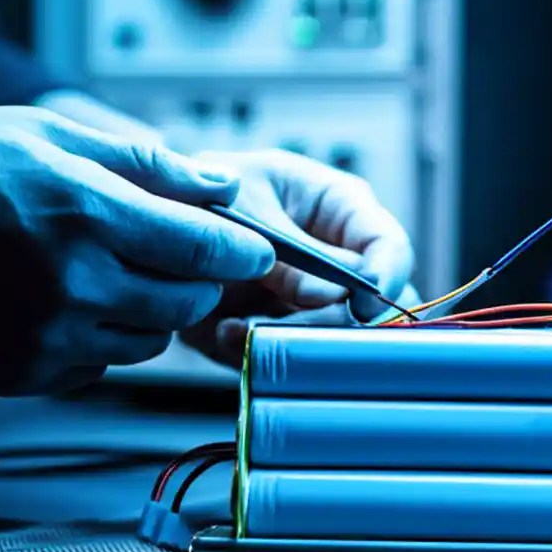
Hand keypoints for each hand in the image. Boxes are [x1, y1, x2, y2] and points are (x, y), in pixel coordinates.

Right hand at [0, 106, 275, 394]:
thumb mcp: (49, 135)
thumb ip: (147, 166)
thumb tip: (220, 187)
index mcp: (87, 216)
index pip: (206, 251)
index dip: (242, 251)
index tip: (252, 248)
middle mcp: (71, 286)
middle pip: (186, 306)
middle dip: (194, 280)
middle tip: (171, 254)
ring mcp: (43, 339)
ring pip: (146, 343)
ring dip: (146, 312)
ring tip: (100, 270)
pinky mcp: (18, 374)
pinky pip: (95, 368)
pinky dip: (95, 340)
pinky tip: (57, 301)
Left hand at [178, 149, 418, 365]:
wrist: (161, 218)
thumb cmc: (209, 190)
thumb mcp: (244, 202)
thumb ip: (287, 248)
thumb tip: (331, 295)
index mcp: (342, 209)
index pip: (390, 247)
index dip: (387, 279)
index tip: (364, 306)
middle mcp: (338, 261)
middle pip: (371, 309)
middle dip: (332, 324)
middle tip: (288, 325)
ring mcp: (311, 304)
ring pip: (334, 343)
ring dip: (289, 343)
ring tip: (238, 328)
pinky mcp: (280, 335)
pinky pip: (285, 361)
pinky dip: (255, 354)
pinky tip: (224, 332)